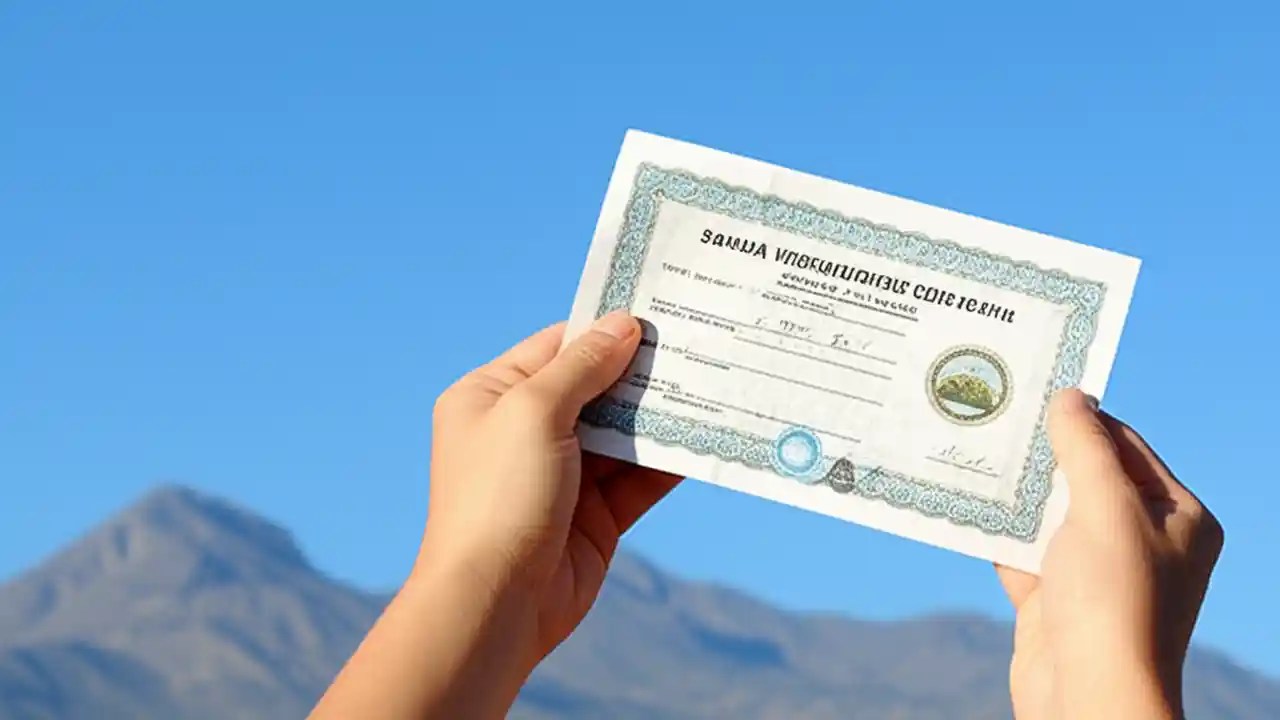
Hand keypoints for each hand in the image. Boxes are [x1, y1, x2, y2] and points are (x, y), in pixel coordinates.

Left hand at [310, 312, 679, 719]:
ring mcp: (561, 476)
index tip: (657, 309)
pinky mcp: (594, 516)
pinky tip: (703, 437)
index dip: (604, 329)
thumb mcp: (535, 412)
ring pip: (621, 433)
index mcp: (490, 397)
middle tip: (697, 343)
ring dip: (660, 414)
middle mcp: (523, 432)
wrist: (495, 603)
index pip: (555, 347)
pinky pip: (637, 477)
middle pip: (594, 388)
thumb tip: (624, 324)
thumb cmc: (499, 496)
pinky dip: (666, 459)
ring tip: (712, 383)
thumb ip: (583, 366)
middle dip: (640, 371)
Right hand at [996, 390, 1223, 719]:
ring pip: (1048, 515)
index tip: (1034, 386)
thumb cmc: (1114, 600)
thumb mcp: (1106, 508)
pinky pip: (1020, 552)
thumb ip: (1086, 449)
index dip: (1083, 416)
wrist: (1087, 698)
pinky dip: (995, 532)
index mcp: (1178, 518)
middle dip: (1041, 452)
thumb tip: (1070, 397)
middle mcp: (1142, 542)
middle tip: (996, 413)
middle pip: (1084, 478)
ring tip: (972, 450)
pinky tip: (962, 506)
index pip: (1127, 447)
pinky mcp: (1054, 600)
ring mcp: (1096, 573)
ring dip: (1013, 491)